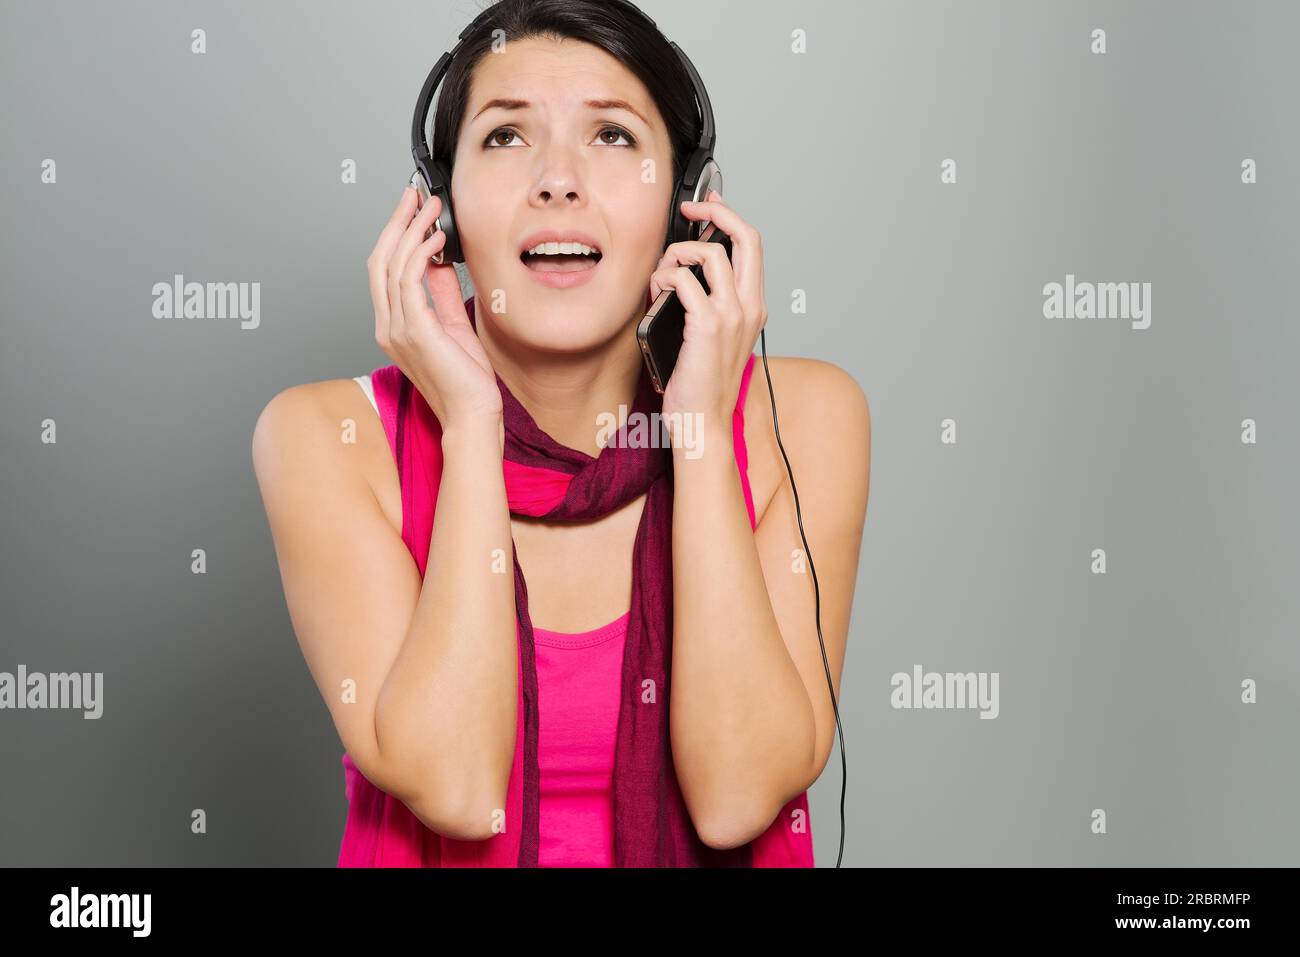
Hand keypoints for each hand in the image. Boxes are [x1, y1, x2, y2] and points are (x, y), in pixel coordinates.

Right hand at [366, 186, 502, 434]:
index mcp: (393, 326)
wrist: (472, 415)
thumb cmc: (466, 382)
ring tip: (431, 208)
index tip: (411, 208)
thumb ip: (440, 294)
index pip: (384, 270)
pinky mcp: (415, 331)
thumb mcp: (453, 326)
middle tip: (414, 194)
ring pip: (392, 265)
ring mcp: (397, 329)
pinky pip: (409, 281)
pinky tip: (437, 240)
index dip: (395, 234)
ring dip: (412, 230)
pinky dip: (421, 254)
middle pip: (380, 260)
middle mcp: (388, 326)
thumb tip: (437, 262)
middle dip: (397, 221)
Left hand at [648, 189, 767, 426]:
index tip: (707, 207)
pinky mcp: (708, 325)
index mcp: (754, 307)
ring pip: (710, 253)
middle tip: (689, 211)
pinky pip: (683, 280)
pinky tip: (655, 293)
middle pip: (746, 236)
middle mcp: (749, 306)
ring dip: (678, 253)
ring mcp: (731, 314)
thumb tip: (682, 273)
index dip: (729, 218)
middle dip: (715, 213)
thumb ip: (707, 304)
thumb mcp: (712, 337)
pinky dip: (664, 278)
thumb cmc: (701, 384)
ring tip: (663, 274)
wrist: (702, 421)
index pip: (752, 246)